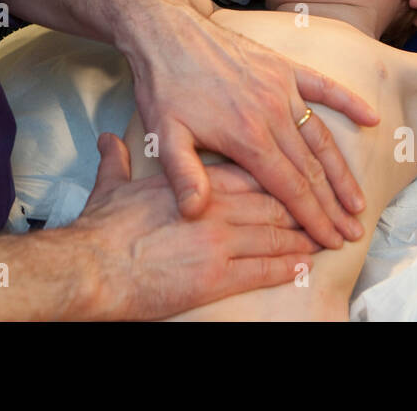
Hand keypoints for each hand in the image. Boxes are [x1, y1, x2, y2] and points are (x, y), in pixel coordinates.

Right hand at [70, 134, 318, 320]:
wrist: (94, 267)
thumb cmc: (101, 230)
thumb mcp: (111, 186)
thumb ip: (117, 161)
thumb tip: (108, 142)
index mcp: (193, 183)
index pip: (246, 173)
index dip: (273, 174)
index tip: (290, 175)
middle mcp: (214, 207)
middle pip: (270, 200)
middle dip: (300, 205)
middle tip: (322, 207)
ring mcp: (220, 241)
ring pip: (275, 234)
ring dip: (302, 235)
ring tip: (322, 235)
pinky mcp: (219, 276)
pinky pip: (265, 268)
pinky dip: (288, 265)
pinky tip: (303, 262)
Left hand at [116, 0, 376, 249]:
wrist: (167, 32)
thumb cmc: (163, 86)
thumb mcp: (164, 134)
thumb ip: (182, 175)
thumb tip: (194, 213)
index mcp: (246, 137)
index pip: (290, 188)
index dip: (313, 219)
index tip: (330, 242)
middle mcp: (272, 114)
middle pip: (312, 170)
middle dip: (334, 206)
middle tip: (353, 233)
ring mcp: (282, 88)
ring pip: (321, 138)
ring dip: (342, 172)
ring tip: (358, 201)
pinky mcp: (283, 67)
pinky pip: (324, 88)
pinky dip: (349, 103)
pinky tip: (371, 119)